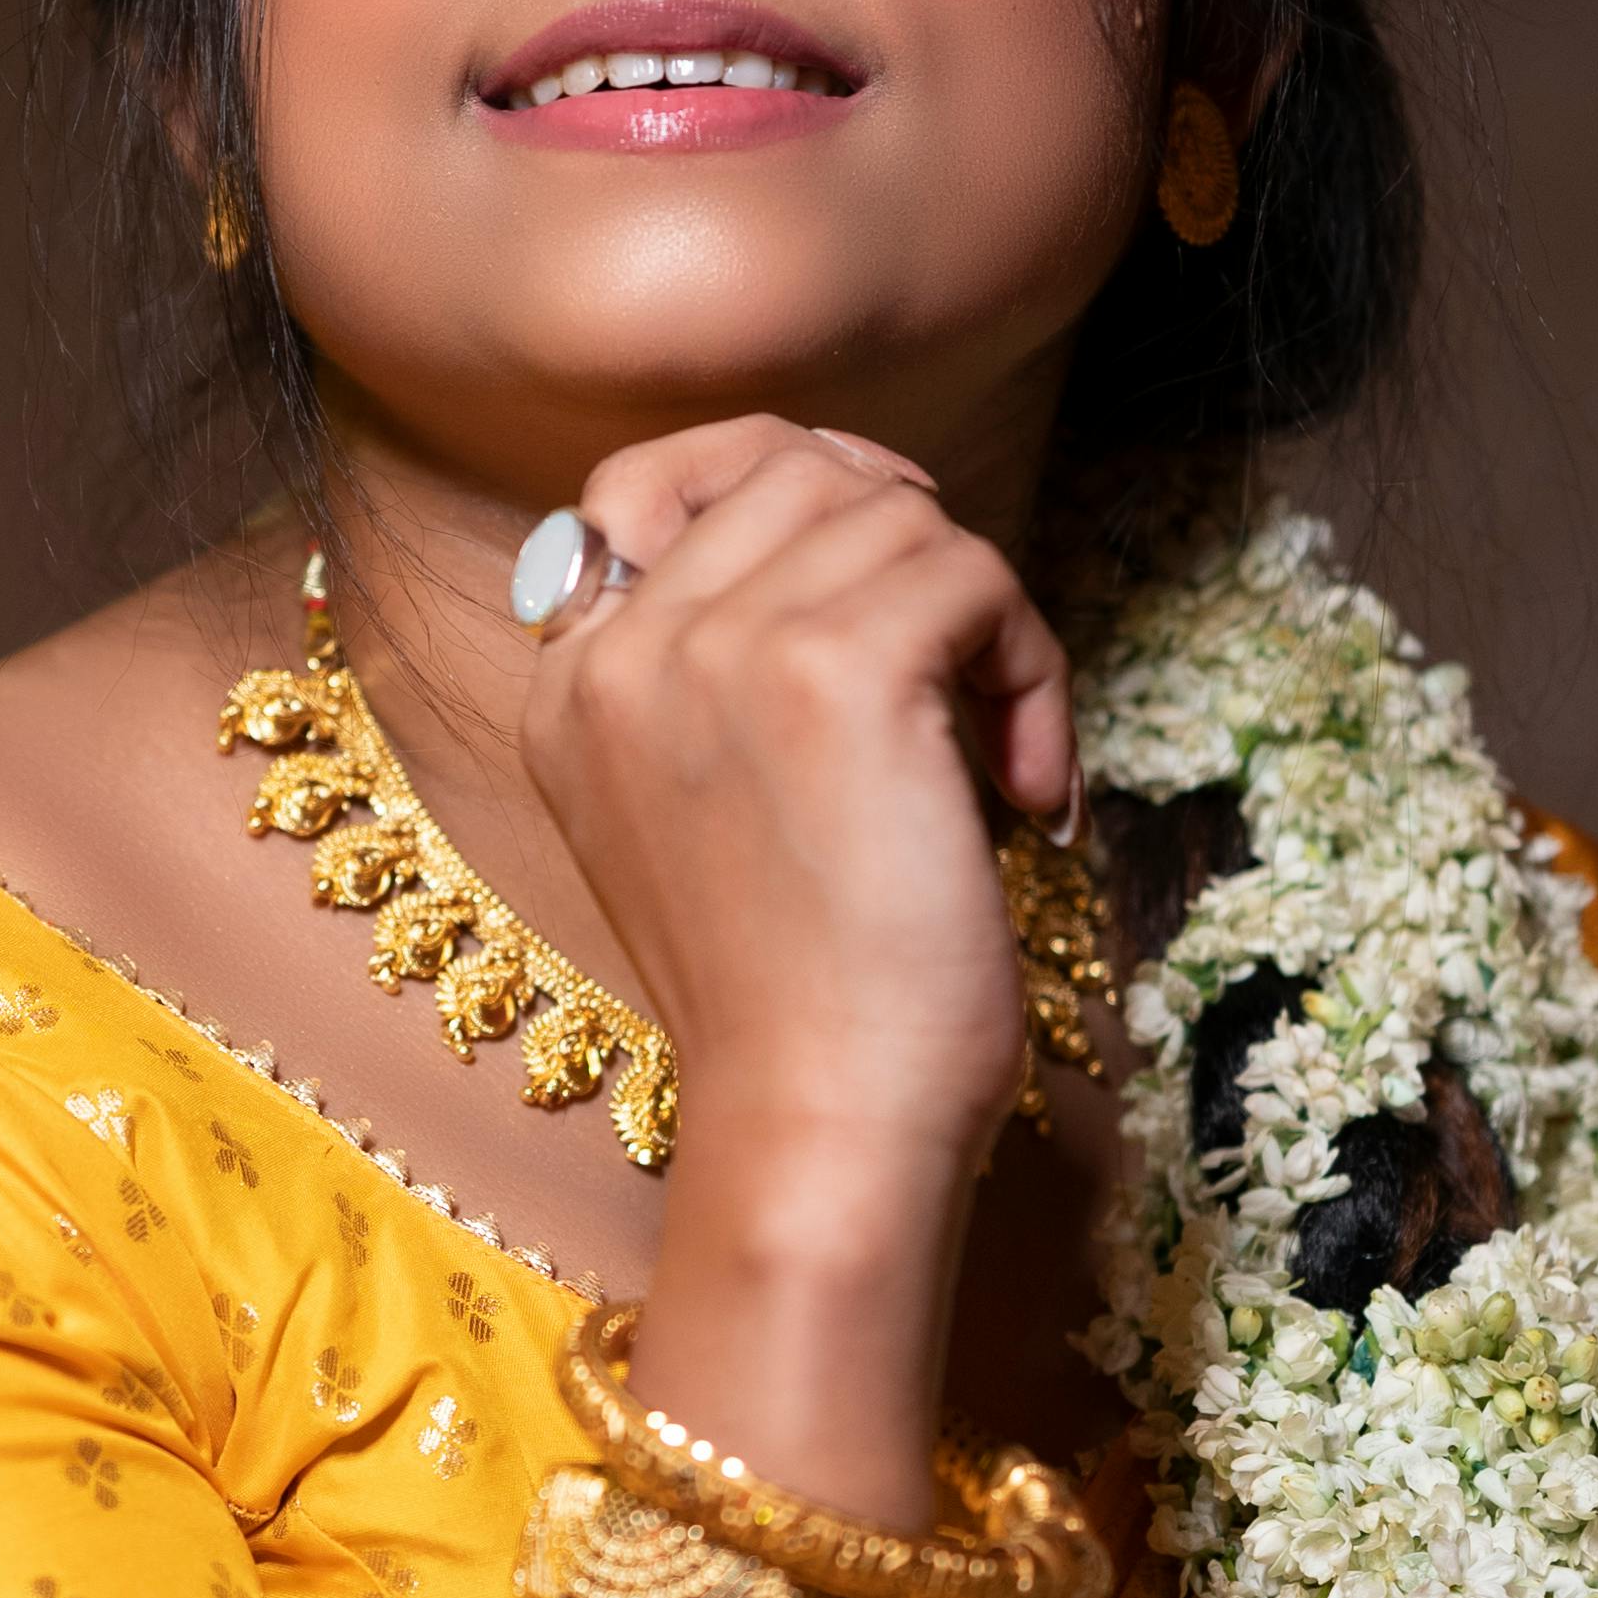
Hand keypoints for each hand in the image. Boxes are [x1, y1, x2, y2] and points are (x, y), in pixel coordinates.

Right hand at [520, 414, 1070, 1198]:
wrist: (815, 1123)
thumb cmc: (790, 1000)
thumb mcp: (697, 816)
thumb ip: (713, 678)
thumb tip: (856, 517)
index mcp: (565, 687)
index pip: (647, 479)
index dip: (785, 483)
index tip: (886, 557)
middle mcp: (619, 651)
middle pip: (791, 474)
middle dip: (907, 541)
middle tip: (970, 655)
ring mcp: (716, 650)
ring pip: (897, 519)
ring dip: (983, 621)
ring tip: (1003, 757)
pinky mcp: (835, 671)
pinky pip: (972, 578)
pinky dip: (1031, 671)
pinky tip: (1031, 792)